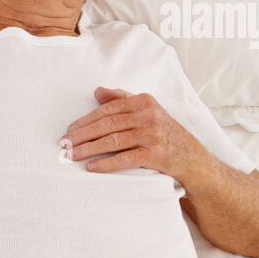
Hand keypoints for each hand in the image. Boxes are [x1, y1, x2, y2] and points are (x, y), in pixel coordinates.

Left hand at [64, 86, 209, 181]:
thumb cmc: (166, 135)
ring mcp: (153, 134)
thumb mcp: (148, 112)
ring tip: (72, 155)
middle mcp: (149, 115)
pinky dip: (106, 163)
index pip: (107, 110)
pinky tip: (91, 166)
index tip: (69, 130)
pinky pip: (125, 158)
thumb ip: (123, 100)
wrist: (194, 159)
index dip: (85, 120)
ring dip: (88, 149)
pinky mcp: (155, 154)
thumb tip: (98, 91)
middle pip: (107, 124)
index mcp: (144, 101)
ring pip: (112, 141)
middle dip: (82, 135)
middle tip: (64, 144)